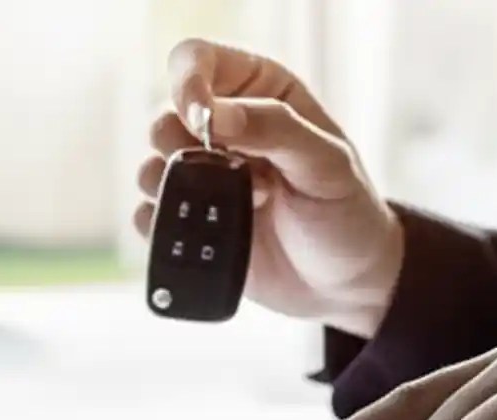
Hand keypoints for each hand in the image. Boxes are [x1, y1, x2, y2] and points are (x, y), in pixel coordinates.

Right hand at [133, 38, 403, 337]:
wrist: (345, 282)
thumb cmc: (347, 211)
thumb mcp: (327, 163)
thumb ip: (275, 128)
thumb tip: (213, 115)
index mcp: (259, 92)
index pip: (197, 60)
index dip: (188, 84)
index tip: (202, 122)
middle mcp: (224, 129)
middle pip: (164, 116)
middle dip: (186, 149)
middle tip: (235, 175)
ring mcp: (204, 177)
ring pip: (151, 166)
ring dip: (179, 190)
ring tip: (236, 208)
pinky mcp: (191, 222)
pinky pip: (149, 215)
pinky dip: (167, 225)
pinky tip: (210, 233)